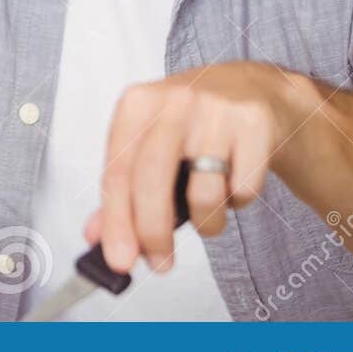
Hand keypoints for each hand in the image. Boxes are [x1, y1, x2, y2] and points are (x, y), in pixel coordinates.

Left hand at [85, 62, 308, 274]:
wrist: (254, 87)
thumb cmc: (193, 122)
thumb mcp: (150, 142)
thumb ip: (122, 190)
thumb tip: (97, 238)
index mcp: (137, 103)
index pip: (117, 171)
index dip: (116, 222)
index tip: (119, 260)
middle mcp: (174, 100)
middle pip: (152, 181)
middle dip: (153, 233)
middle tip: (161, 264)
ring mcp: (217, 110)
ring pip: (204, 195)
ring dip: (206, 221)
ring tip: (208, 206)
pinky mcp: (256, 123)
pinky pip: (244, 191)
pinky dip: (238, 202)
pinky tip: (235, 179)